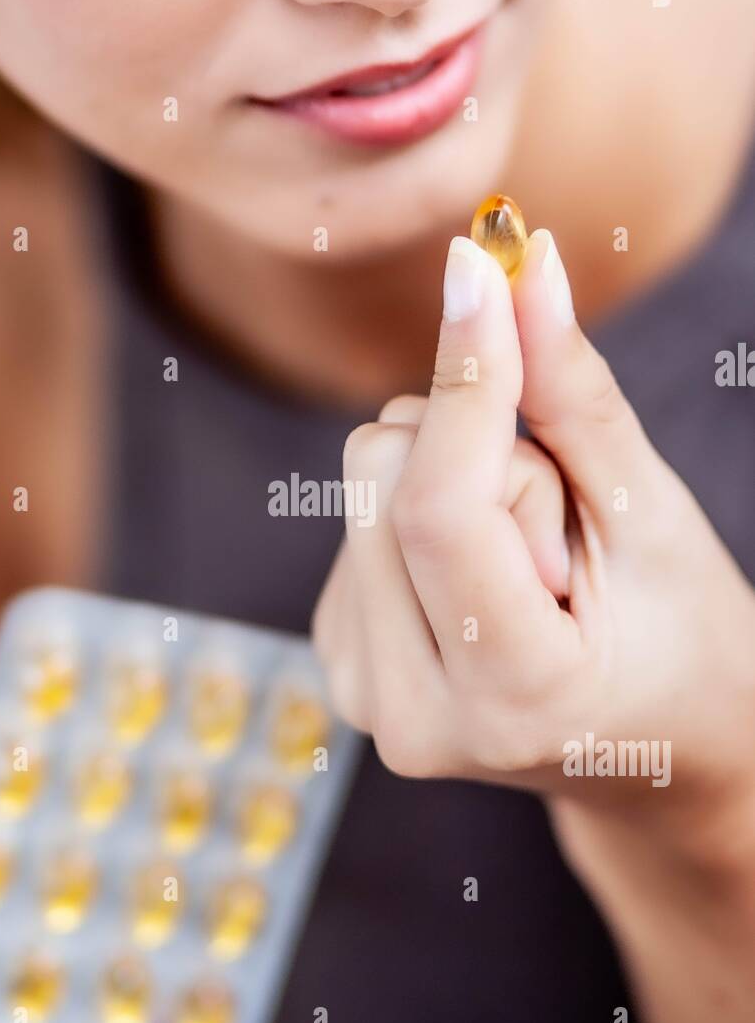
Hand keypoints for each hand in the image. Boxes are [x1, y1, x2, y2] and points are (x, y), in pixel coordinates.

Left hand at [312, 230, 754, 841]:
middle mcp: (411, 711)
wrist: (658, 757)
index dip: (464, 377)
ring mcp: (363, 694)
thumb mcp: (651, 519)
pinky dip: (421, 515)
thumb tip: (522, 265)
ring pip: (362, 481)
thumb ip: (576, 397)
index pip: (441, 508)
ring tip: (529, 562)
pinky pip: (354, 515)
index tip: (484, 265)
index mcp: (509, 695)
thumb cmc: (681, 642)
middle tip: (558, 520)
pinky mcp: (340, 660)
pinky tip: (484, 576)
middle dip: (479, 449)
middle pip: (381, 472)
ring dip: (452, 482)